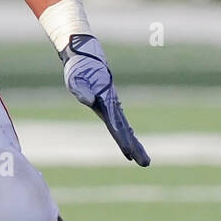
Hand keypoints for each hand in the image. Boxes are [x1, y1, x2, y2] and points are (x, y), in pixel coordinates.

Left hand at [59, 34, 148, 165]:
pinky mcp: (109, 105)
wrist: (85, 56)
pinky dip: (126, 134)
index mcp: (105, 101)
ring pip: (125, 128)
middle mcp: (112, 104)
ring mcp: (112, 105)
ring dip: (133, 144)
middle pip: (126, 130)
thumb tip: (90, 102)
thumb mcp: (75, 79)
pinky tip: (131, 145)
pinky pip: (120, 123)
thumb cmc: (78, 68)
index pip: (116, 124)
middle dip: (135, 147)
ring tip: (143, 161)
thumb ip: (82, 90)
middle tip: (145, 164)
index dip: (122, 138)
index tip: (128, 152)